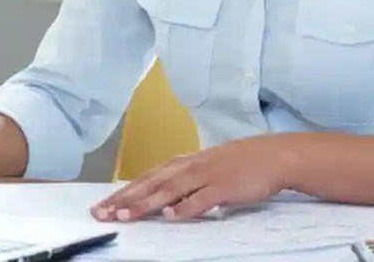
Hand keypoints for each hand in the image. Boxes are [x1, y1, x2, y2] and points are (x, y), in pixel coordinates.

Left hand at [90, 135, 295, 221]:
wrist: (272, 155)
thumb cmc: (238, 163)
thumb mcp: (204, 167)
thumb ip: (182, 181)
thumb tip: (161, 199)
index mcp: (182, 163)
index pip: (145, 178)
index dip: (122, 192)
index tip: (101, 206)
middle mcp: (188, 167)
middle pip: (150, 184)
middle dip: (124, 199)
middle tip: (102, 213)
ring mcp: (205, 176)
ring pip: (169, 191)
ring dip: (146, 204)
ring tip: (126, 216)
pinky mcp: (223, 187)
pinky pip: (201, 199)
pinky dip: (185, 208)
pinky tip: (170, 216)